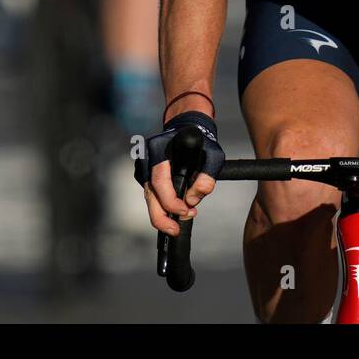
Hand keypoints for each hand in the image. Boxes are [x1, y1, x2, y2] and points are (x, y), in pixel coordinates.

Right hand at [135, 111, 226, 235]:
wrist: (189, 128)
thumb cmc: (202, 140)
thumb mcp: (213, 155)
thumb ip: (206, 178)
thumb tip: (192, 201)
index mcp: (159, 148)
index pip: (159, 180)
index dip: (170, 200)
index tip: (184, 211)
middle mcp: (146, 158)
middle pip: (149, 194)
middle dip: (161, 217)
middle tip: (175, 230)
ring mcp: (144, 167)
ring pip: (150, 197)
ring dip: (164, 212)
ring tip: (183, 219)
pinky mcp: (147, 175)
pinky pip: (153, 194)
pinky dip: (164, 205)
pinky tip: (178, 209)